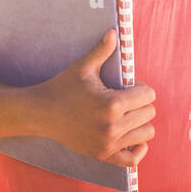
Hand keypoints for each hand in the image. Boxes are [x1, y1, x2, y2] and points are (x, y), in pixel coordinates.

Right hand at [29, 29, 155, 167]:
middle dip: (141, 103)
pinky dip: (138, 149)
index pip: (148, 95)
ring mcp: (108, 143)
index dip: (141, 87)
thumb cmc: (62, 87)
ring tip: (126, 115)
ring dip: (140, 122)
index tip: (128, 85)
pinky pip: (132, 159)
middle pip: (149, 114)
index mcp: (112, 104)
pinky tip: (132, 137)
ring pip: (146, 134)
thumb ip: (101, 50)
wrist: (41, 113)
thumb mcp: (83, 67)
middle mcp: (113, 126)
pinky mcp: (102, 154)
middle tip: (125, 99)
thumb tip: (114, 32)